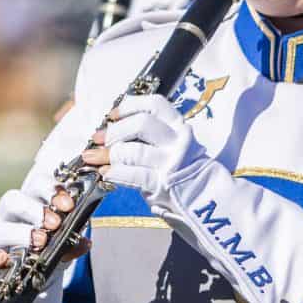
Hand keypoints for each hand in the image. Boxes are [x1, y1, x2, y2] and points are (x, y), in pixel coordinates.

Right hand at [0, 187, 86, 302]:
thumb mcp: (59, 246)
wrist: (14, 280)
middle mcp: (8, 217)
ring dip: (20, 233)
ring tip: (40, 242)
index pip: (35, 186)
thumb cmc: (39, 253)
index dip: (51, 190)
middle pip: (12, 200)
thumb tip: (85, 243)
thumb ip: (71, 242)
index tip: (68, 204)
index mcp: (29, 205)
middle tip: (55, 223)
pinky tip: (3, 260)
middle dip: (34, 209)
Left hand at [81, 94, 205, 203]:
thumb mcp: (175, 145)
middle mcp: (177, 140)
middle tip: (98, 139)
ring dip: (108, 154)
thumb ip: (150, 138)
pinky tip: (106, 173)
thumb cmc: (185, 171)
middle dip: (114, 131)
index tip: (112, 114)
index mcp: (179, 126)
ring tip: (93, 159)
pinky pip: (134, 175)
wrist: (209, 198)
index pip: (155, 104)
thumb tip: (112, 135)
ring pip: (133, 150)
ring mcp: (172, 162)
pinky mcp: (164, 184)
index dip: (129, 106)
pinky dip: (115, 172)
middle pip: (141, 124)